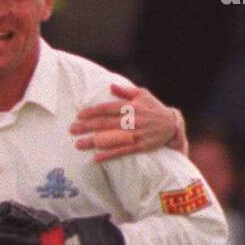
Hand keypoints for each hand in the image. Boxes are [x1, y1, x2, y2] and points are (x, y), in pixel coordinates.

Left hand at [71, 83, 186, 161]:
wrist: (172, 125)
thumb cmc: (154, 108)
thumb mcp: (142, 94)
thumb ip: (125, 91)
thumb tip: (110, 86)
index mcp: (131, 106)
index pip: (108, 108)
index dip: (93, 112)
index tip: (79, 115)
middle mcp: (133, 120)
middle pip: (106, 123)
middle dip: (87, 127)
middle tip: (71, 130)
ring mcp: (136, 134)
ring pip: (111, 138)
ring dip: (94, 142)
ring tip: (78, 144)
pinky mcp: (140, 146)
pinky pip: (122, 151)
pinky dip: (109, 155)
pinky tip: (96, 158)